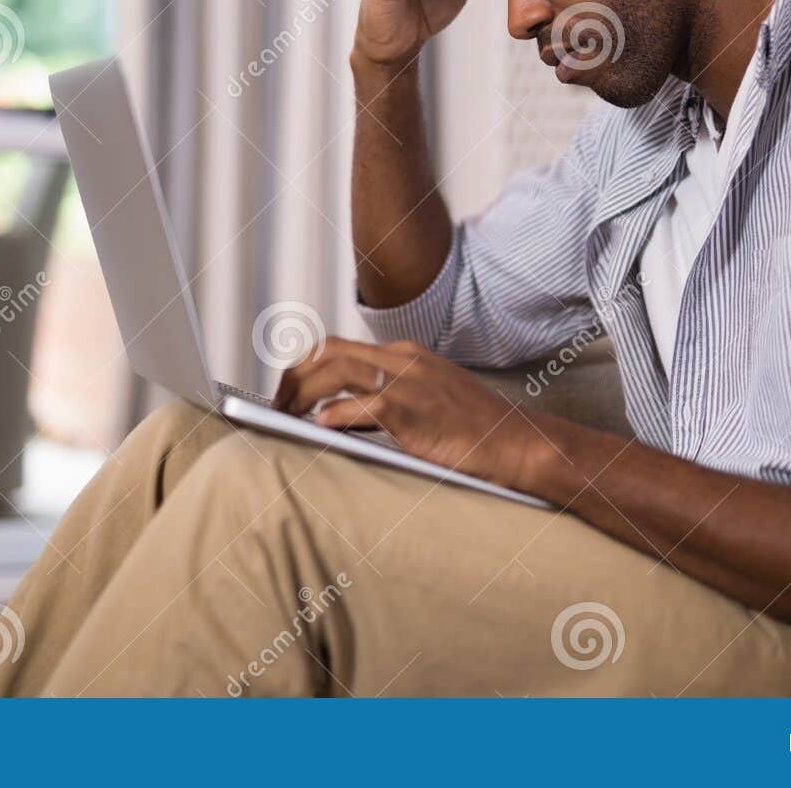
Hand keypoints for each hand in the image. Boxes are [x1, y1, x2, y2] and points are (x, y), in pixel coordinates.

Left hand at [274, 336, 557, 493]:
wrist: (515, 443)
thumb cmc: (473, 431)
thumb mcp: (424, 403)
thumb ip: (381, 402)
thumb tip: (333, 416)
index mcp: (405, 354)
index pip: (339, 347)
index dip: (305, 367)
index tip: (287, 392)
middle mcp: (403, 359)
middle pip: (329, 351)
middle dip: (294, 376)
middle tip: (275, 406)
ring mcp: (408, 382)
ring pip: (337, 370)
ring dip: (303, 393)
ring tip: (285, 416)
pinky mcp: (413, 410)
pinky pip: (361, 405)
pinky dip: (334, 416)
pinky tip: (321, 428)